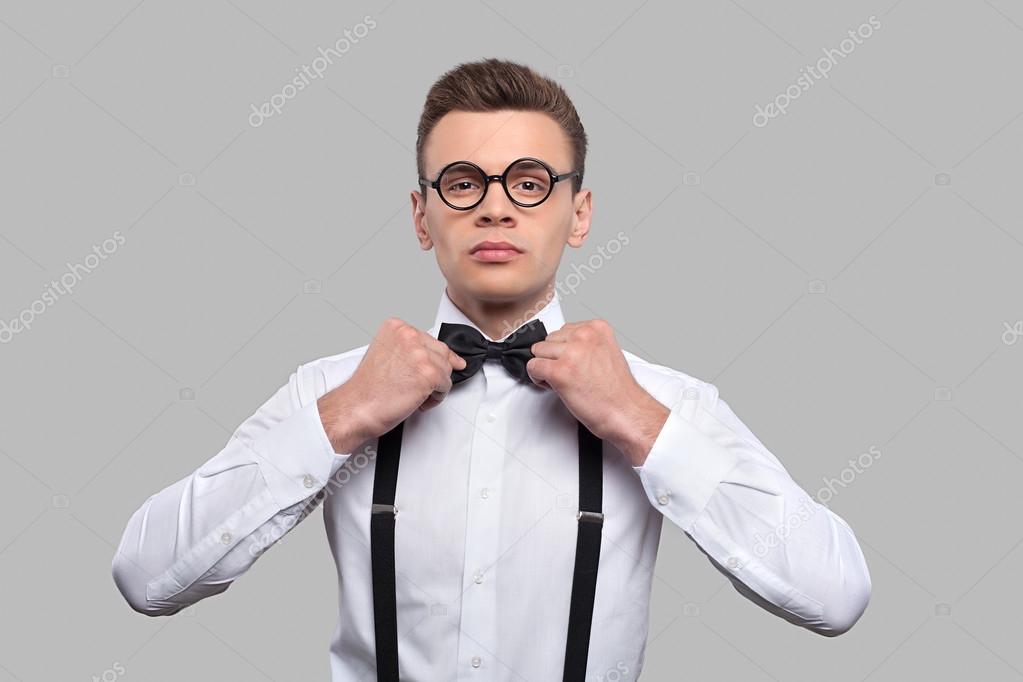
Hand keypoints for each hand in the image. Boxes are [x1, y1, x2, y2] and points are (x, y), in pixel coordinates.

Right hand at [317, 317, 466, 452]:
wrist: (356, 407)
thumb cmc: (367, 388)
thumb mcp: (386, 355)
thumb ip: (410, 351)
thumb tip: (436, 356)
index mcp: (397, 327)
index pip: (430, 339)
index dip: (433, 357)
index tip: (431, 366)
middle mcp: (409, 336)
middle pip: (442, 352)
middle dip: (436, 371)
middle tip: (422, 386)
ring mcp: (420, 354)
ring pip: (446, 370)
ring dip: (436, 386)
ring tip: (416, 394)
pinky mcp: (428, 374)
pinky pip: (446, 385)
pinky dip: (436, 398)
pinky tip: (420, 401)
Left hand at [526, 319, 668, 465]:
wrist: (625, 412)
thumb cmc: (617, 390)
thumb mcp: (606, 352)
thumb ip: (585, 343)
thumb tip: (562, 345)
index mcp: (597, 328)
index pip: (563, 330)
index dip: (565, 349)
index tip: (573, 362)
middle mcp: (584, 336)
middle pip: (548, 339)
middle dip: (554, 357)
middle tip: (570, 374)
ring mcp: (571, 353)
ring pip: (538, 352)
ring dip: (546, 367)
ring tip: (564, 380)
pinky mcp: (559, 372)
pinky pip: (533, 367)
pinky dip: (538, 378)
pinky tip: (554, 386)